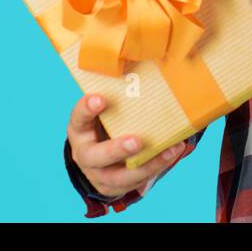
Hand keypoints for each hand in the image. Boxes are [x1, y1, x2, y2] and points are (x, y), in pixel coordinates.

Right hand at [67, 94, 185, 198]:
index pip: (78, 118)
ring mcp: (98, 174)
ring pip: (119, 176)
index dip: (86, 109)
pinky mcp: (114, 186)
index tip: (100, 98)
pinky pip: (135, 182)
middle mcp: (84, 154)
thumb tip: (142, 64)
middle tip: (137, 141)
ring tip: (169, 150)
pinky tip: (173, 153)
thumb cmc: (107, 124)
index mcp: (79, 130)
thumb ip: (117, 97)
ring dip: (146, 164)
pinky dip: (156, 167)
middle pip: (94, 156)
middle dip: (116, 149)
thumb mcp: (105, 113)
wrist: (99, 158)